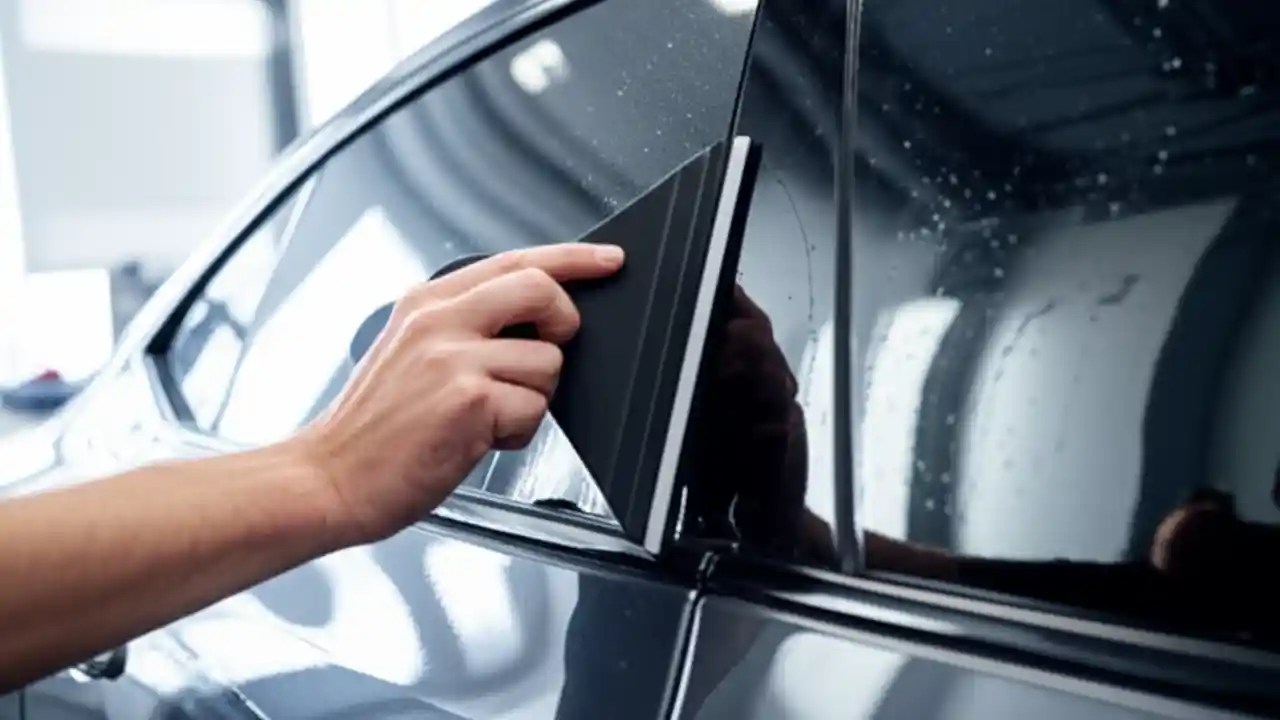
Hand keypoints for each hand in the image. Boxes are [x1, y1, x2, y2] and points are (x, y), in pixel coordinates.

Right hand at [296, 244, 624, 542]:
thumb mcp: (408, 353)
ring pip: (547, 361)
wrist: (330, 479)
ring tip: (487, 417)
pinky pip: (535, 408)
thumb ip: (463, 328)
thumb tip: (534, 323)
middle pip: (541, 290)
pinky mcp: (469, 400)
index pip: (514, 261)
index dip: (572, 258)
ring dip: (532, 398)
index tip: (608, 259)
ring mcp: (454, 358)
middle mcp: (439, 321)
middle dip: (564, 323)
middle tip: (548, 353)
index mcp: (426, 303)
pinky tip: (481, 439)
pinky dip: (518, 432)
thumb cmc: (373, 429)